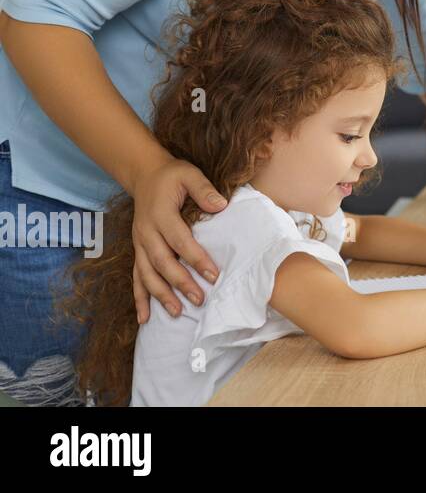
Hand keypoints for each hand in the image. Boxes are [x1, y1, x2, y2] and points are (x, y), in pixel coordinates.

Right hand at [131, 157, 226, 322]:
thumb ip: (204, 190)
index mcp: (160, 214)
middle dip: (180, 282)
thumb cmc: (172, 176)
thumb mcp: (189, 174)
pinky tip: (144, 318)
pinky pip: (136, 276)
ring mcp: (139, 243)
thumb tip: (222, 206)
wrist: (145, 175)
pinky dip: (139, 298)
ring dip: (160, 294)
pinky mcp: (138, 250)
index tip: (214, 275)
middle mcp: (146, 232)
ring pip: (146, 274)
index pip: (180, 241)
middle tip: (200, 299)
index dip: (196, 259)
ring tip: (177, 313)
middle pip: (162, 262)